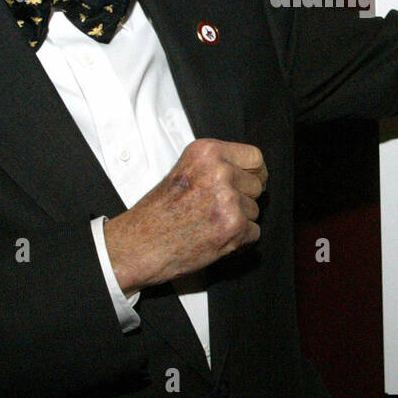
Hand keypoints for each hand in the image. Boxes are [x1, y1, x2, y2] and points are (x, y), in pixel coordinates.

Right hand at [102, 139, 266, 294]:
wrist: (140, 244)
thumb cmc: (157, 212)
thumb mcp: (184, 170)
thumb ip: (215, 166)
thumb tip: (247, 173)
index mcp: (207, 152)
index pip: (255, 157)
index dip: (254, 173)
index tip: (250, 182)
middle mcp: (220, 172)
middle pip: (257, 185)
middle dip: (244, 199)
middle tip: (217, 209)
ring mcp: (229, 200)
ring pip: (255, 210)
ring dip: (239, 220)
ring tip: (210, 224)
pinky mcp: (234, 227)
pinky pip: (254, 232)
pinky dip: (239, 240)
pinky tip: (215, 238)